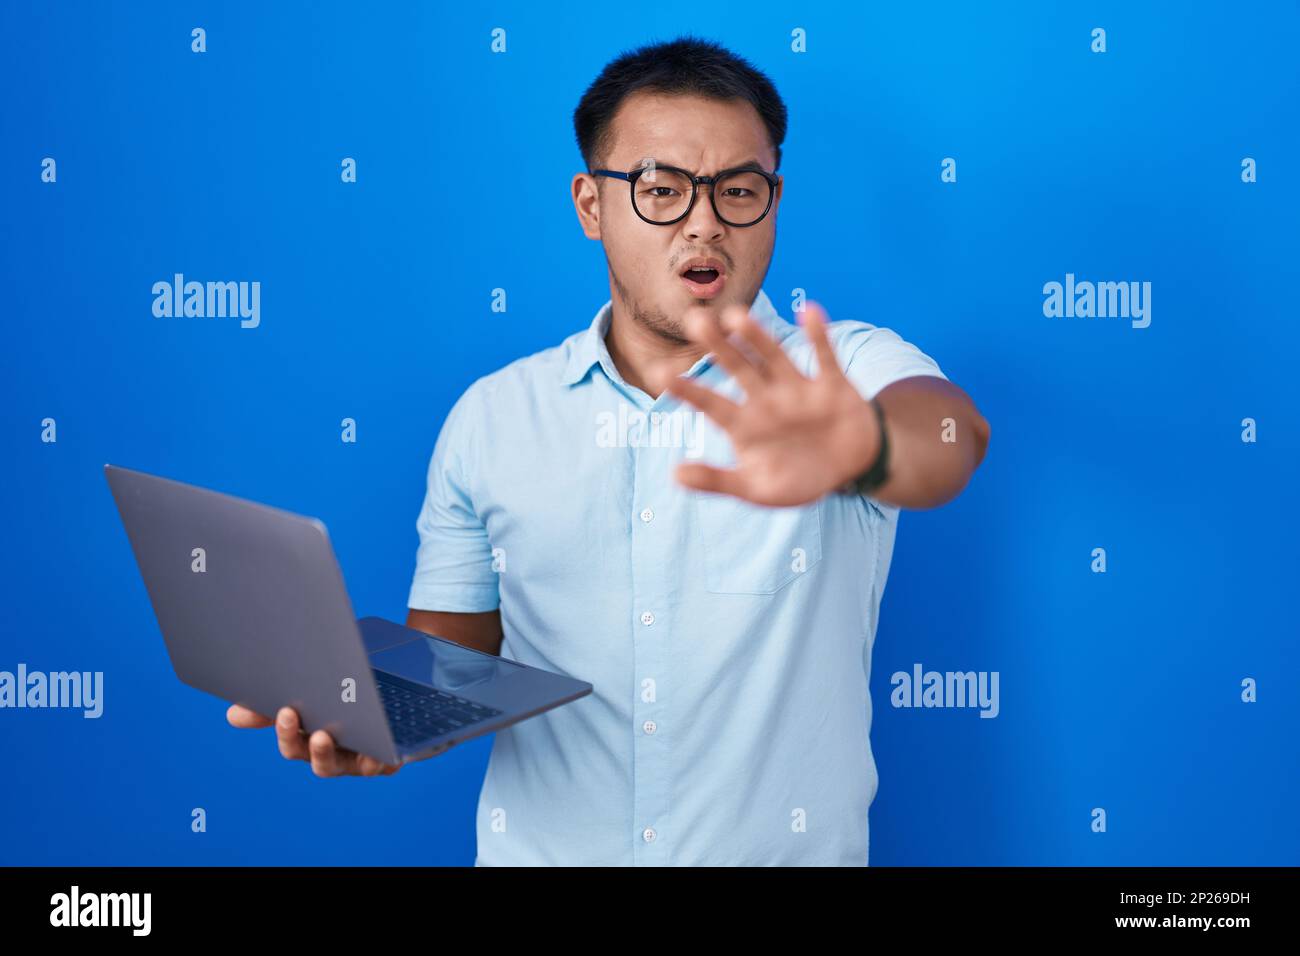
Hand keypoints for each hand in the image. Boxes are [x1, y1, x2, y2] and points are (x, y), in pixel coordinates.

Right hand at [226, 703, 449, 776]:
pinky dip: (376, 760)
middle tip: (289, 713)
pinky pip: (380, 765)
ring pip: (333, 765)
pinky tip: (376, 752)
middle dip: (293, 736)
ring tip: (322, 735)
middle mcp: (330, 750)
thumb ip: (285, 695)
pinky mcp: (386, 761)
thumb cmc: (357, 689)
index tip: (279, 707)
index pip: (287, 736)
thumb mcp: (323, 684)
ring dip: (324, 753)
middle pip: (303, 752)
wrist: (407, 687)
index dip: (280, 726)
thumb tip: (232, 714)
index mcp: (310, 732)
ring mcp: (356, 758)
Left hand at [662, 300, 880, 506]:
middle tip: (693, 320)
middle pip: (739, 367)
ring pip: (774, 357)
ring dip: (757, 337)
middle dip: (718, 345)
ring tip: (736, 317)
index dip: (687, 389)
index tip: (658, 373)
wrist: (850, 468)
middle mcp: (766, 399)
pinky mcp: (831, 385)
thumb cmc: (798, 479)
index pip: (711, 404)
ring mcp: (798, 389)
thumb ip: (717, 481)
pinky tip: (808, 311)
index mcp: (745, 424)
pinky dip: (818, 336)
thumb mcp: (757, 489)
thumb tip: (675, 475)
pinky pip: (825, 358)